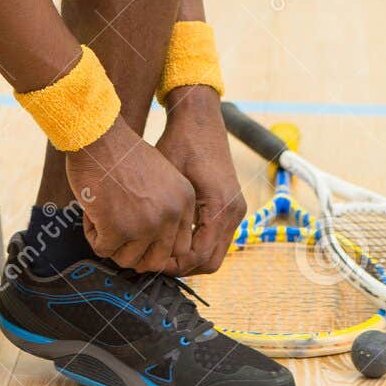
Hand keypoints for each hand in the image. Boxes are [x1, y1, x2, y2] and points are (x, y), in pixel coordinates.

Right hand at [66, 117, 195, 272]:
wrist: (100, 135)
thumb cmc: (122, 153)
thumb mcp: (161, 177)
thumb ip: (164, 208)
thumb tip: (152, 247)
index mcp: (185, 201)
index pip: (180, 248)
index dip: (157, 249)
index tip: (140, 243)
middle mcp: (171, 215)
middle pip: (156, 261)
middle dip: (134, 254)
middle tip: (118, 239)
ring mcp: (146, 224)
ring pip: (128, 260)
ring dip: (112, 243)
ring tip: (104, 216)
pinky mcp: (118, 229)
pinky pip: (102, 249)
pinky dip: (93, 235)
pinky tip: (92, 210)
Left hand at [156, 87, 245, 274]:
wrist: (200, 119)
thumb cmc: (180, 143)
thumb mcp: (169, 180)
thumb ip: (167, 217)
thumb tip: (151, 250)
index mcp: (220, 206)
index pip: (199, 256)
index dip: (173, 264)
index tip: (149, 260)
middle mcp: (234, 212)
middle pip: (210, 262)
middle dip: (182, 266)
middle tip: (153, 261)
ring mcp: (236, 210)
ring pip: (215, 253)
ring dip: (190, 257)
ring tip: (161, 250)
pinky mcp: (232, 206)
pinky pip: (217, 239)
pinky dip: (198, 244)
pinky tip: (174, 236)